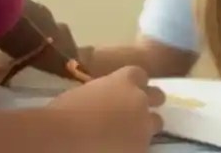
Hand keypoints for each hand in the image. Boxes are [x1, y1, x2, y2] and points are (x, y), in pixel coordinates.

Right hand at [48, 66, 164, 151]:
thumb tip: (105, 100)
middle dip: (147, 102)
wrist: (64, 137)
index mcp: (124, 80)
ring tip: (126, 135)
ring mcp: (143, 126)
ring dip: (144, 126)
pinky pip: (143, 145)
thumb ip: (103, 92)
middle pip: (157, 96)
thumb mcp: (85, 91)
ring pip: (155, 123)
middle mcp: (139, 100)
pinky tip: (117, 148)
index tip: (124, 91)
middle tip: (132, 113)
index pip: (139, 74)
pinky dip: (133, 146)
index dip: (133, 83)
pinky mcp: (141, 149)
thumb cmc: (65, 111)